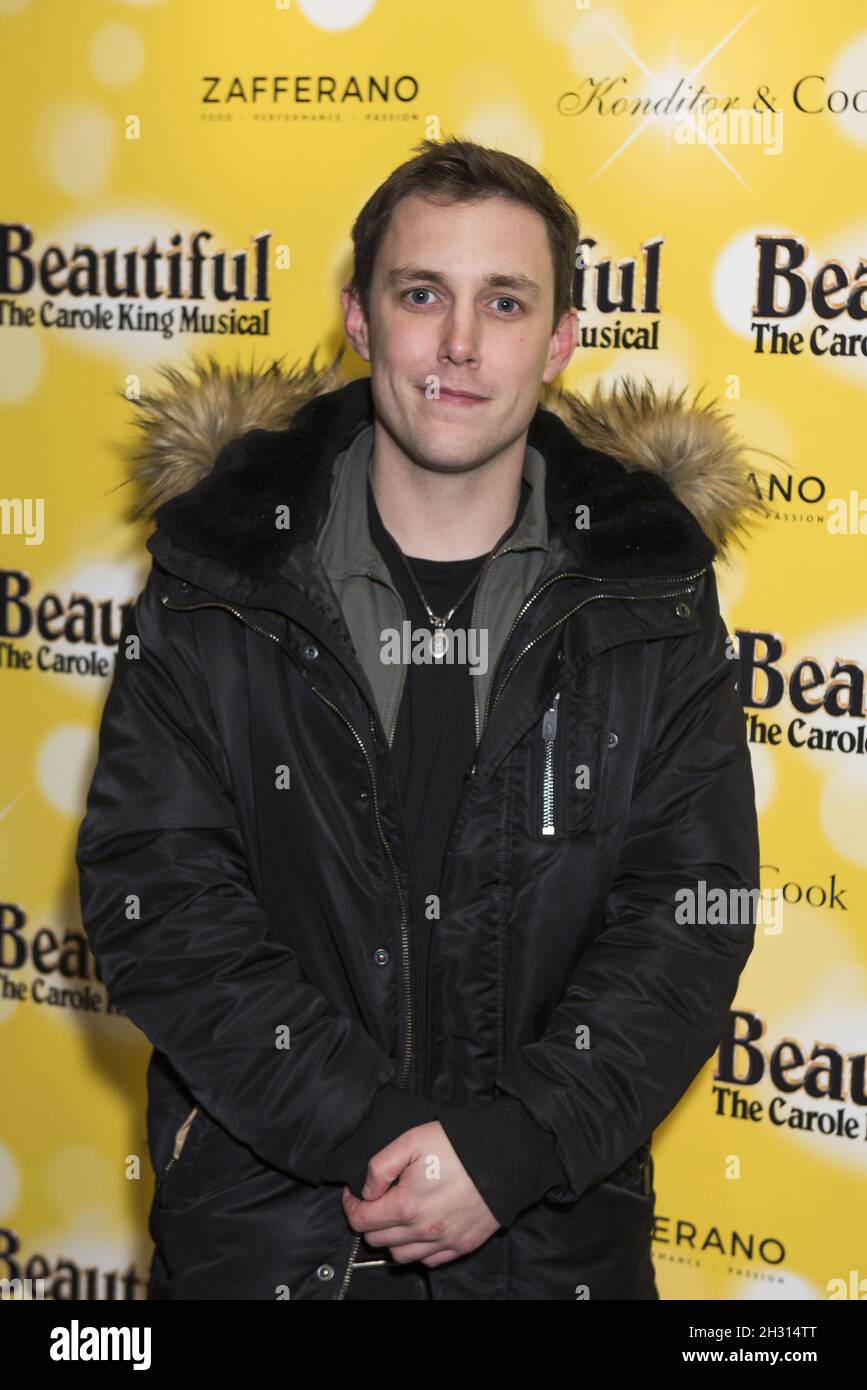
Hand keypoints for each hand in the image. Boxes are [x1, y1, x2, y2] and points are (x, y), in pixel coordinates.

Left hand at [341, 1120, 500, 1266]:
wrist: (505, 1158)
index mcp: (406, 1206)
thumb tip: (366, 1191)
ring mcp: (444, 1242)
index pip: (361, 1221)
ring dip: (392, 1239)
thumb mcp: (411, 1140)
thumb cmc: (457, 1145)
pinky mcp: (463, 1245)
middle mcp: (423, 1231)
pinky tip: (422, 1228)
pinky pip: (430, 1261)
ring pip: (401, 1256)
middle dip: (370, 1221)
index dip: (351, 1207)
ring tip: (398, 1216)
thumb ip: (380, 1167)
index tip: (354, 1194)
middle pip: (378, 1241)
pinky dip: (419, 1250)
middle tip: (377, 1200)